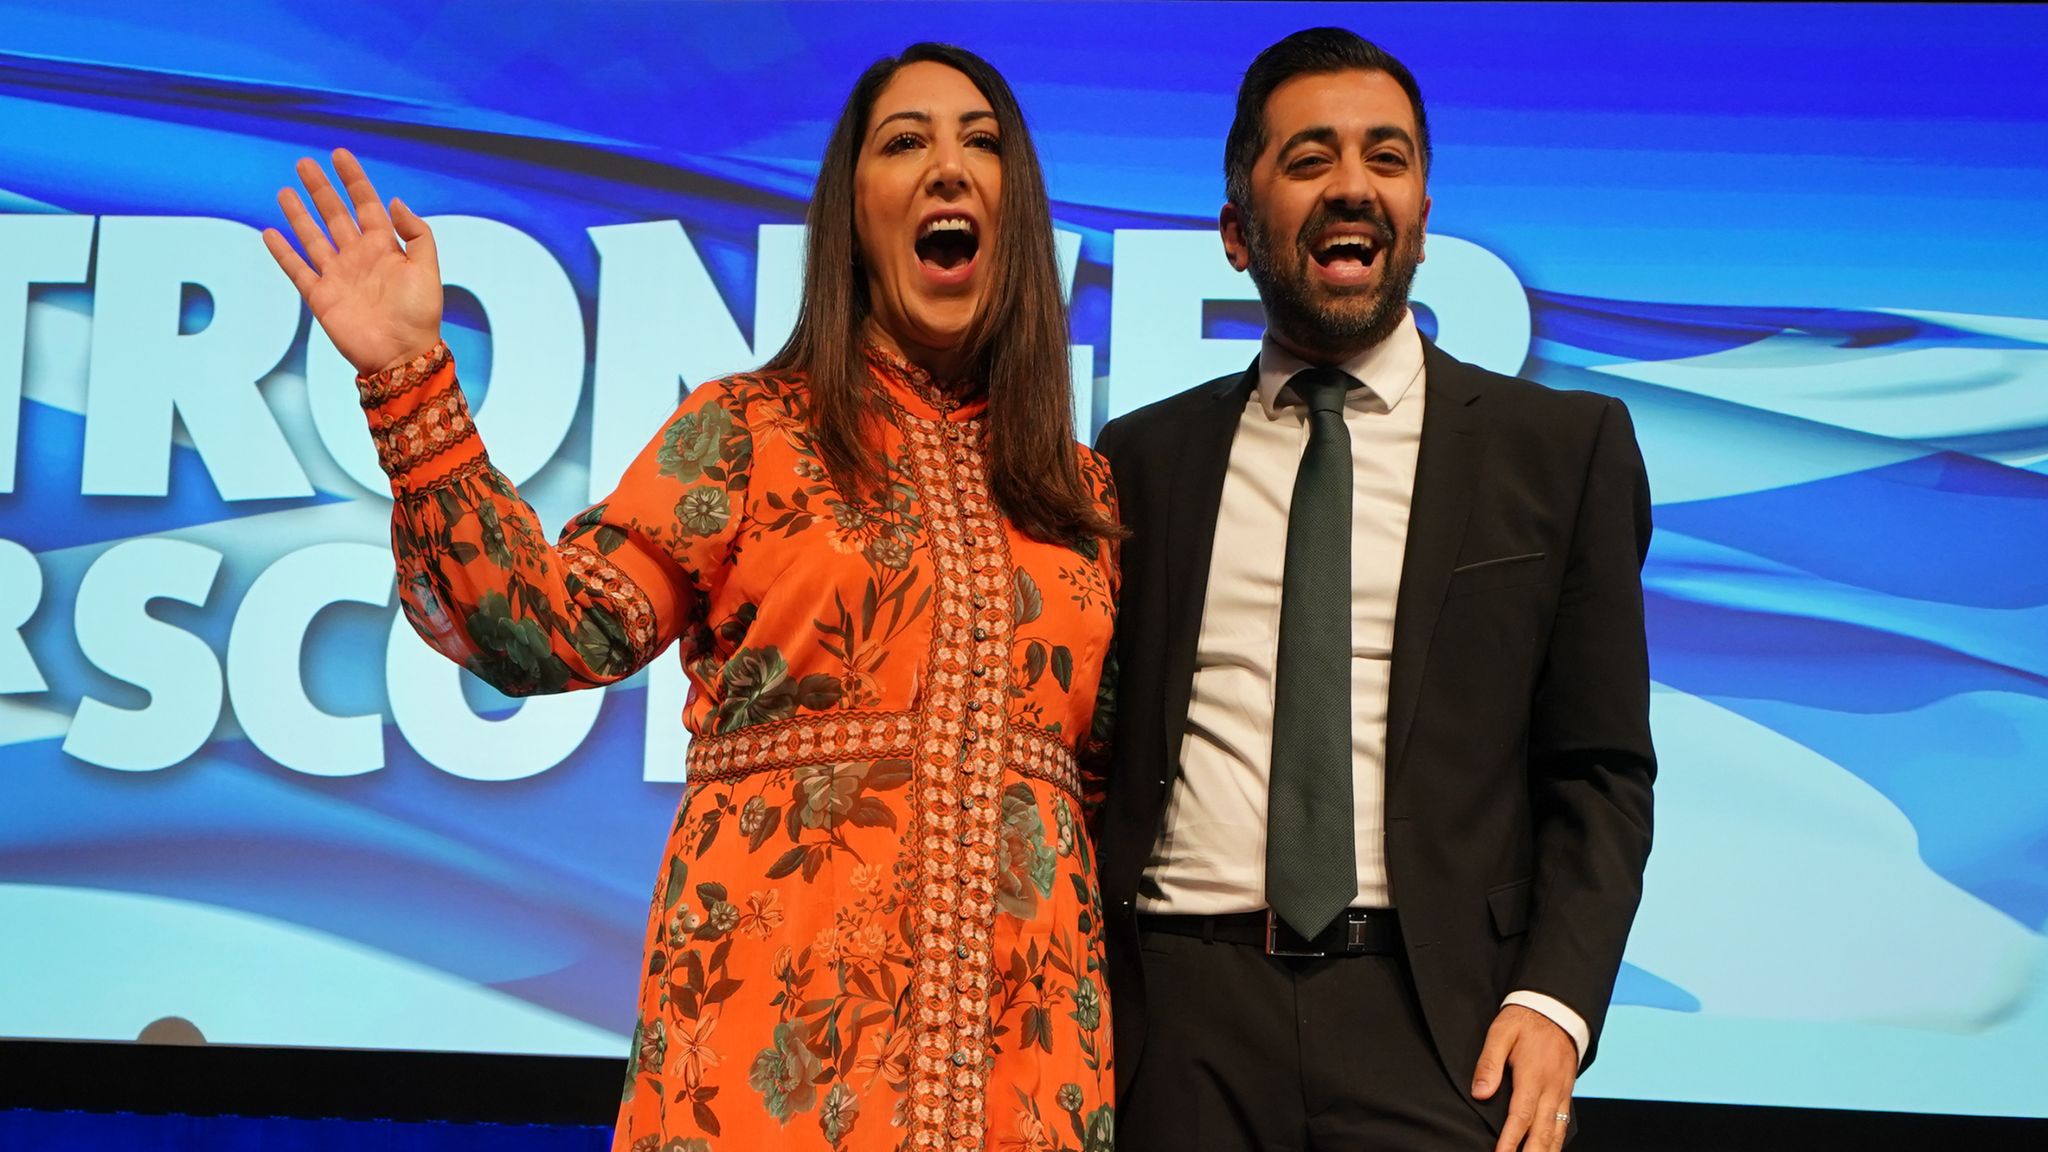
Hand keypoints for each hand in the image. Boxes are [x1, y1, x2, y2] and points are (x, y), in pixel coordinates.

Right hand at [262, 148, 442, 374]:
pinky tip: (271, 233)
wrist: (402, 356)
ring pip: (313, 236)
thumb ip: (416, 233)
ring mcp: (338, 275)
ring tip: (285, 190)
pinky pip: (297, 269)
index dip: (354, 179)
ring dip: (299, 214)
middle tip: (304, 163)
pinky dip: (283, 252)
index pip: (366, 204)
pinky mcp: (321, 296)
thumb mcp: (427, 269)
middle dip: (320, 189)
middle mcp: (358, 257)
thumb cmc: (420, 315)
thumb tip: (394, 202)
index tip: (340, 154)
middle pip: (335, 214)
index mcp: (385, 247)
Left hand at [1471, 1004, 1577, 1151]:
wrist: (1557, 1010)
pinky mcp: (1566, 1093)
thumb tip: (1480, 1092)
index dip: (1510, 1141)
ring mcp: (1561, 1093)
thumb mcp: (1501, 1032)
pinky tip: (1549, 1151)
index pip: (1521, 1116)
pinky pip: (1564, 1124)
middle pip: (1542, 1132)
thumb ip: (1489, 1063)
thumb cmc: (1525, 1021)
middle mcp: (1551, 1088)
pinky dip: (1558, 1142)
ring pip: (1557, 1132)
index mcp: (1532, 1076)